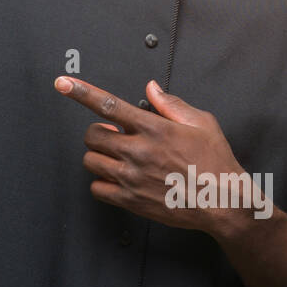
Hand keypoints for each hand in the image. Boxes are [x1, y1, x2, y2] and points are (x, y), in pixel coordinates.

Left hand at [53, 75, 248, 233]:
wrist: (223, 203)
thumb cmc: (215, 162)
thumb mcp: (201, 122)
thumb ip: (171, 104)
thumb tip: (151, 88)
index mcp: (153, 128)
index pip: (108, 105)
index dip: (81, 91)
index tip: (63, 83)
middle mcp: (138, 151)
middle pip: (92, 135)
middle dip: (99, 134)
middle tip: (115, 138)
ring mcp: (132, 178)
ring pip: (91, 161)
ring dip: (99, 157)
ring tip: (118, 158)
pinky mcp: (131, 201)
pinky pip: (97, 189)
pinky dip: (102, 183)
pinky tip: (118, 179)